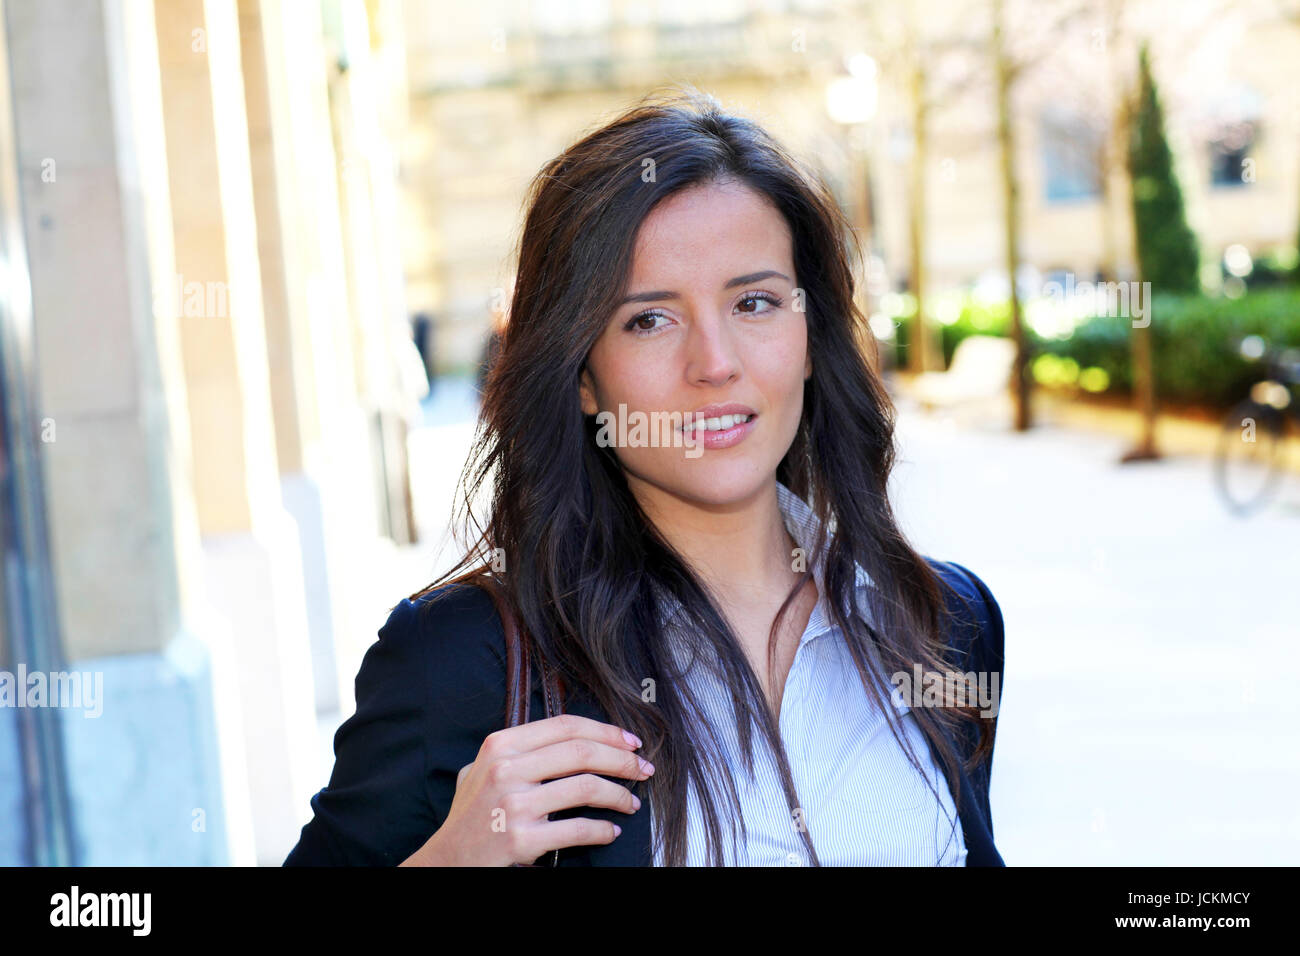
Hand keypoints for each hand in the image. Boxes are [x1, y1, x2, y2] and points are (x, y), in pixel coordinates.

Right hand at [400, 714, 651, 865]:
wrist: (448, 859)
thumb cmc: (472, 814)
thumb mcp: (484, 767)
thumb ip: (520, 749)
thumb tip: (578, 737)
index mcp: (501, 745)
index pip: (566, 726)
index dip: (606, 731)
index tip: (631, 742)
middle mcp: (506, 769)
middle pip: (582, 752)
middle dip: (622, 760)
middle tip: (644, 770)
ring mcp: (514, 805)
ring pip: (586, 788)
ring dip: (619, 795)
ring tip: (630, 802)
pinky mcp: (522, 839)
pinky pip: (578, 829)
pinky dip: (602, 830)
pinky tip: (611, 831)